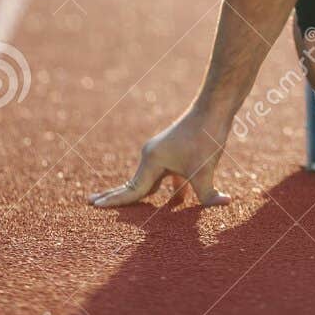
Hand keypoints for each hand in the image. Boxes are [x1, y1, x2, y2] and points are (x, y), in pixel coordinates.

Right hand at [88, 109, 230, 208]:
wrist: (214, 108)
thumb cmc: (206, 138)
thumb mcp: (205, 171)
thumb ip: (208, 195)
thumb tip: (224, 203)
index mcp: (152, 161)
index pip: (131, 189)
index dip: (114, 201)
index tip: (94, 206)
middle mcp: (151, 156)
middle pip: (132, 183)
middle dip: (114, 195)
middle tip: (90, 202)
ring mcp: (161, 152)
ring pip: (149, 180)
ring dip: (142, 195)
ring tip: (120, 202)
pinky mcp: (173, 150)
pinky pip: (165, 175)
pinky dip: (166, 188)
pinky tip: (177, 200)